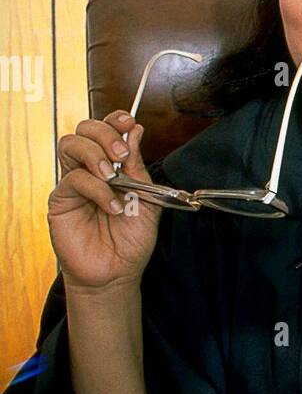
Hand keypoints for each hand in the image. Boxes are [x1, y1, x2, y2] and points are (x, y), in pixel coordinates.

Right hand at [48, 111, 161, 290]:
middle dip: (104, 133)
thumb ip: (138, 167)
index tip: (129, 122)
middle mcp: (90, 169)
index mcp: (113, 165)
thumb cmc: (131, 240)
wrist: (118, 272)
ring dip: (94, 154)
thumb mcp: (147, 200)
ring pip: (71, 145)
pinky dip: (96, 188)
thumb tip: (134, 132)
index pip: (107, 130)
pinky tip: (112, 205)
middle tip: (120, 154)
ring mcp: (74, 183)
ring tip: (111, 176)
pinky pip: (74, 178)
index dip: (115, 120)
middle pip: (85, 129)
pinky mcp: (61, 200)